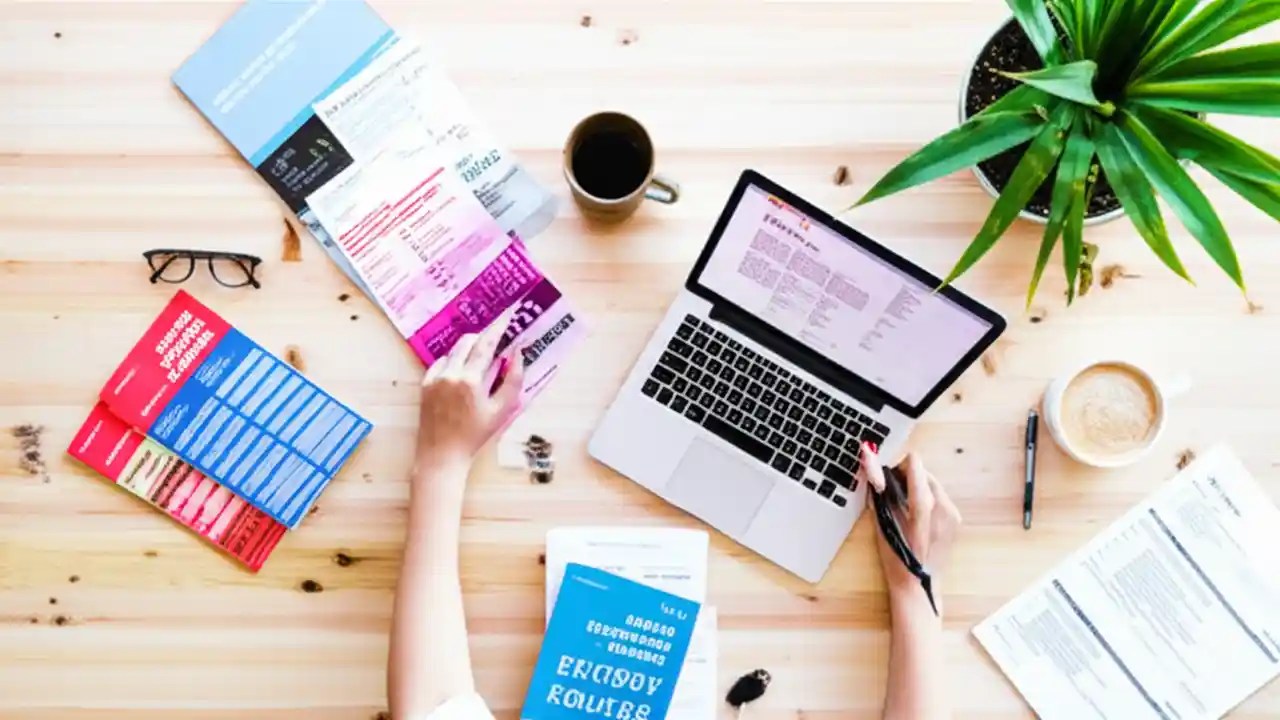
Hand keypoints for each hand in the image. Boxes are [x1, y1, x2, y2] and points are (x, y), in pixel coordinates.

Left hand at [414, 310, 523, 475]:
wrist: (442, 454)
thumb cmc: (476, 435)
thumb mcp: (502, 410)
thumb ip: (513, 380)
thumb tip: (517, 354)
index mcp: (470, 379)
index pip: (486, 344)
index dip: (498, 327)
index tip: (507, 316)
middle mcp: (450, 374)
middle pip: (468, 341)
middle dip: (483, 337)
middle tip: (496, 339)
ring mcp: (435, 378)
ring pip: (454, 350)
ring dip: (468, 349)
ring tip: (480, 358)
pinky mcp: (425, 384)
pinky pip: (441, 363)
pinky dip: (453, 361)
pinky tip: (462, 372)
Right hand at [859, 444, 960, 616]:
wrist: (918, 585)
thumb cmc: (896, 558)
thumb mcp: (882, 522)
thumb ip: (877, 488)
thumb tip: (869, 458)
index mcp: (925, 508)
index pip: (915, 465)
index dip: (898, 466)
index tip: (889, 477)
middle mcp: (944, 508)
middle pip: (924, 472)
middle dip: (907, 478)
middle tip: (894, 498)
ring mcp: (953, 514)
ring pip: (932, 484)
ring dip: (917, 488)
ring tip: (905, 510)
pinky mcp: (956, 520)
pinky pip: (939, 498)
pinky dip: (927, 500)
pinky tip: (917, 517)